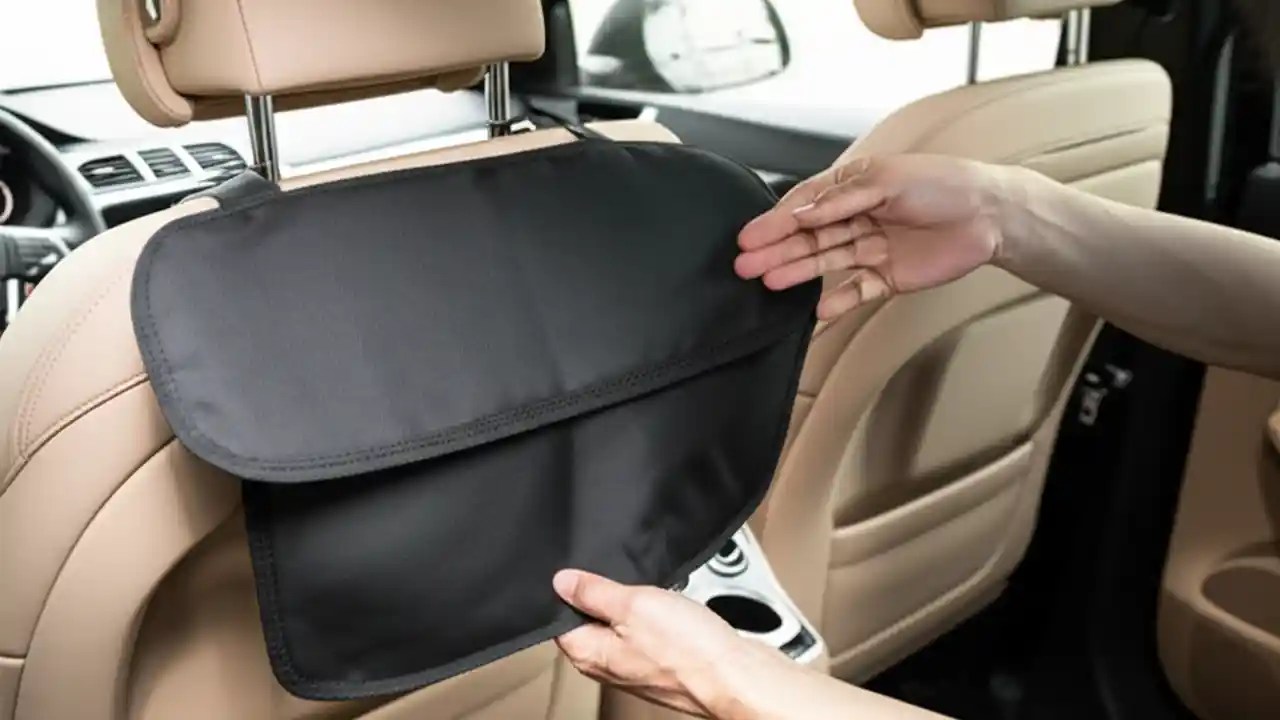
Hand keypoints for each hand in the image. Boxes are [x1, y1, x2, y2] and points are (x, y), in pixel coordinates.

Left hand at [552, 570, 794, 718]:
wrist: (737, 675)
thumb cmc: (689, 650)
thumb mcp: (632, 604)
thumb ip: (593, 592)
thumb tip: (561, 581)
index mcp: (589, 654)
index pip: (559, 618)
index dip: (569, 589)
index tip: (584, 572)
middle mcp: (608, 665)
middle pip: (590, 620)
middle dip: (604, 595)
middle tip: (623, 579)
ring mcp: (636, 665)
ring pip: (623, 624)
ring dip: (635, 604)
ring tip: (651, 594)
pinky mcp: (664, 662)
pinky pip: (650, 632)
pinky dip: (658, 615)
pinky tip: (670, 608)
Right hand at [735, 155, 1008, 319]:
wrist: (992, 214)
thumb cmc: (944, 183)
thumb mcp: (888, 180)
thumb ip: (841, 199)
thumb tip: (800, 213)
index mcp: (855, 186)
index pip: (807, 204)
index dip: (777, 220)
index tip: (750, 235)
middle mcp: (858, 216)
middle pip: (808, 236)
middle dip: (776, 248)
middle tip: (745, 263)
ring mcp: (871, 248)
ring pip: (825, 261)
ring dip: (795, 271)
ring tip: (767, 280)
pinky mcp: (888, 276)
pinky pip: (855, 290)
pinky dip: (836, 300)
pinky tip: (815, 308)